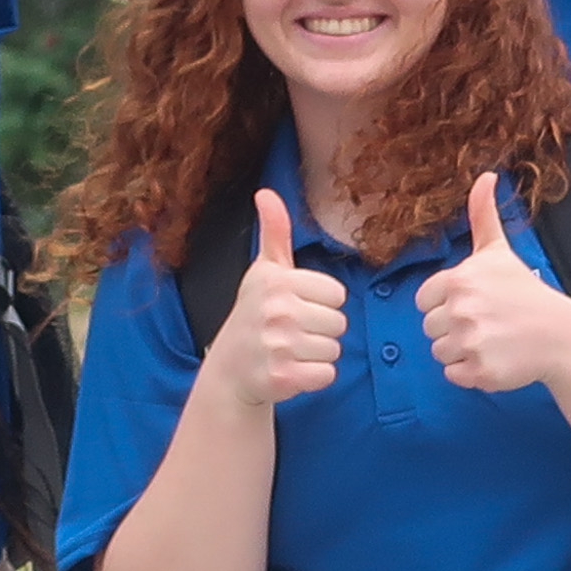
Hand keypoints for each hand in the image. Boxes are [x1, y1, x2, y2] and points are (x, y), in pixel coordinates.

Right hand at [204, 190, 347, 408]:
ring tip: (291, 351)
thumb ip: (274, 233)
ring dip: (318, 354)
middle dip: (321, 330)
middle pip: (339, 323)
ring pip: (335, 349)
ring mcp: (278, 345)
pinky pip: (327, 374)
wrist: (231, 369)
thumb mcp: (263, 272)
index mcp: (276, 281)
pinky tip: (293, 370)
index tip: (295, 308)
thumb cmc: (254, 315)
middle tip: (292, 333)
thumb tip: (265, 193)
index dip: (321, 303)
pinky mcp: (283, 377)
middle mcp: (276, 311)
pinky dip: (315, 377)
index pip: (337, 294)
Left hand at [418, 172, 570, 395]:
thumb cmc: (525, 292)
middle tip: (487, 323)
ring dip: (461, 351)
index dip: (446, 304)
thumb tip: (485, 175)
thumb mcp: (499, 251)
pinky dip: (471, 372)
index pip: (424, 301)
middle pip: (430, 328)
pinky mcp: (480, 371)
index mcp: (457, 280)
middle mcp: (460, 310)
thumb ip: (482, 215)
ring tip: (492, 340)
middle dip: (454, 329)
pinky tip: (495, 358)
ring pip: (440, 353)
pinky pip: (454, 375)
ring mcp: (470, 342)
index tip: (475, 303)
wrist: (561, 335)